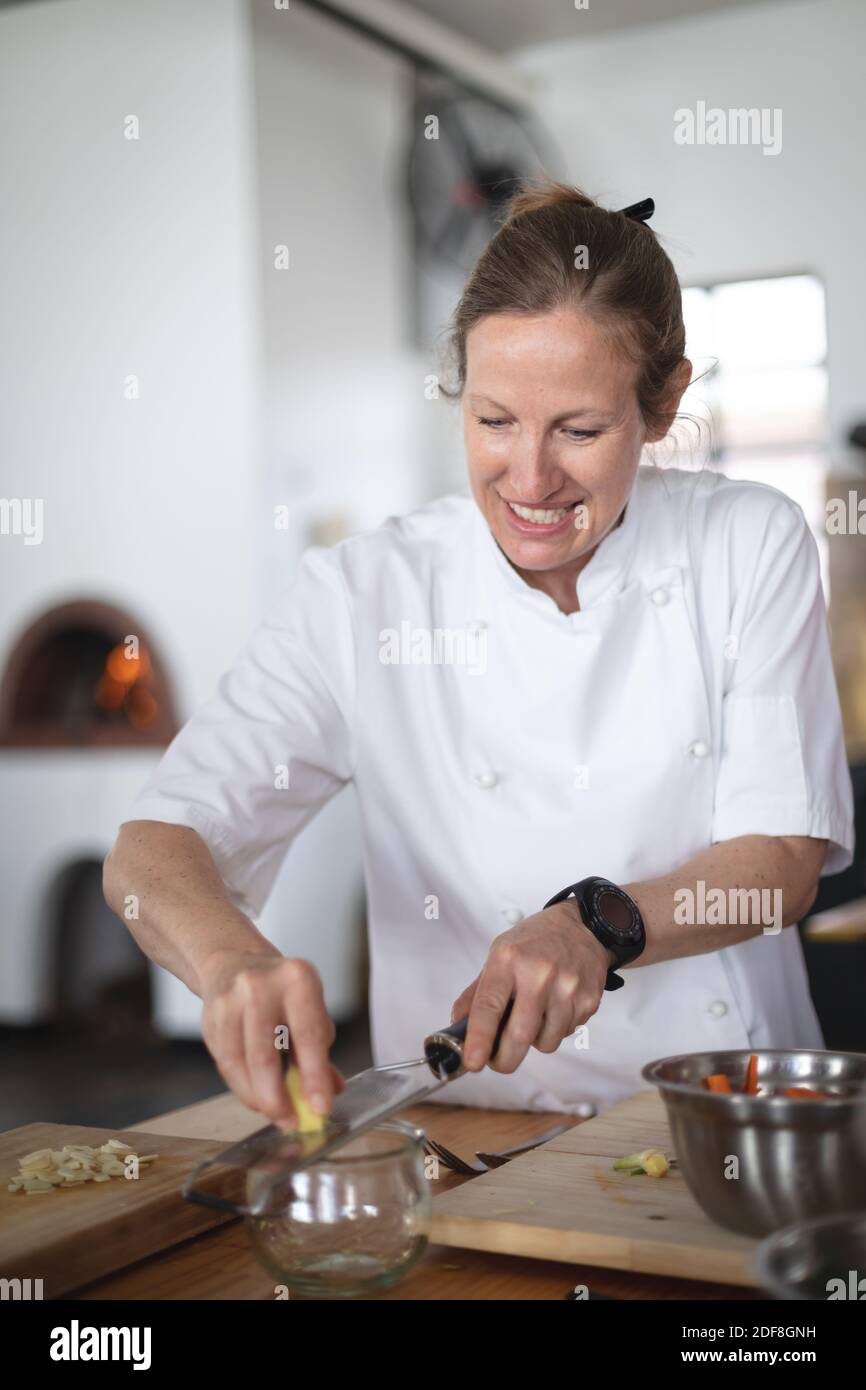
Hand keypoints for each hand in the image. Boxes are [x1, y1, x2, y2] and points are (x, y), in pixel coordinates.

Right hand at [199, 949, 344, 1125]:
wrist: (235, 962)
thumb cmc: (281, 991)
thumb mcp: (310, 1009)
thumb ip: (320, 1050)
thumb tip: (331, 1091)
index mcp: (297, 978)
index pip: (308, 1035)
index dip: (315, 1076)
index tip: (321, 1108)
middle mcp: (260, 986)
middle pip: (266, 1056)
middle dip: (278, 1098)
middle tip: (292, 1121)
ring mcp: (230, 1001)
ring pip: (241, 1065)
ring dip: (259, 1098)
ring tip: (277, 1113)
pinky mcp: (209, 1019)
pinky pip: (225, 1065)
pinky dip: (242, 1088)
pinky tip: (257, 1097)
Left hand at [450, 903, 613, 1073]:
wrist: (582, 926)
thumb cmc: (536, 941)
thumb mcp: (499, 954)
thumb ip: (477, 992)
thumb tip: (458, 1026)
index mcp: (508, 959)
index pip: (488, 1006)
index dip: (479, 1039)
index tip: (472, 1062)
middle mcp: (538, 973)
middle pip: (519, 1035)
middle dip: (505, 1059)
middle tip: (498, 1061)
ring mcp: (567, 987)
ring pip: (545, 1042)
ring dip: (534, 1041)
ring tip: (534, 1017)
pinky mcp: (588, 1000)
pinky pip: (566, 1034)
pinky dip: (556, 1030)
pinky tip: (555, 1008)